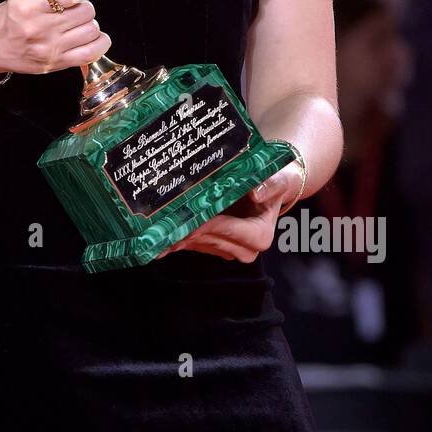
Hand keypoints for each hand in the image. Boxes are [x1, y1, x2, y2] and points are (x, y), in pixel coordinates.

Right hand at [0, 0, 111, 77]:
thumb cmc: (5, 18)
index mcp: (27, 7)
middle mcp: (39, 29)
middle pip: (85, 11)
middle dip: (83, 5)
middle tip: (73, 7)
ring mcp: (49, 49)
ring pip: (91, 29)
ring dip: (89, 23)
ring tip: (78, 23)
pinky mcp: (56, 64)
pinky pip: (91, 53)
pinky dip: (99, 42)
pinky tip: (92, 37)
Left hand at [155, 162, 304, 263]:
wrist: (268, 192)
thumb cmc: (273, 184)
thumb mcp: (277, 181)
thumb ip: (270, 185)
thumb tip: (256, 193)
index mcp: (260, 235)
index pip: (227, 228)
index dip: (206, 224)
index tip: (186, 220)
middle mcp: (245, 249)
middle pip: (209, 238)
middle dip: (185, 232)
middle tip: (160, 229)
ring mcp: (228, 250)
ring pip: (198, 244)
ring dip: (177, 238)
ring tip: (154, 233)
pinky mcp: (215, 247)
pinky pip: (194, 244)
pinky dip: (178, 238)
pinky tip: (159, 236)